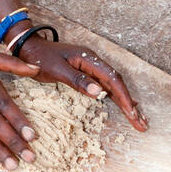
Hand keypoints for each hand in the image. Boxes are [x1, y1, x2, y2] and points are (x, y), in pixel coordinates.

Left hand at [12, 33, 147, 131]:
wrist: (29, 48)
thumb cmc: (40, 59)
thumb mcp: (56, 70)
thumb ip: (78, 80)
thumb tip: (100, 92)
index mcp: (88, 58)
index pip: (112, 79)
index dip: (124, 97)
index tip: (131, 113)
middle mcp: (94, 62)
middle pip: (118, 83)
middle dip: (130, 104)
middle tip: (142, 124)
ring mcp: (91, 67)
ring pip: (114, 86)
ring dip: (126, 103)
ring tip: (139, 120)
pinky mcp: (87, 73)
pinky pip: (106, 87)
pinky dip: (117, 99)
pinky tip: (124, 108)